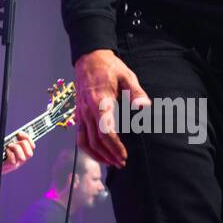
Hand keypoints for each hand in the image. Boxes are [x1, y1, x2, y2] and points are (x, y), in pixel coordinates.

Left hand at [1, 130, 34, 173]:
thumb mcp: (8, 147)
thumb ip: (14, 142)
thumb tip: (18, 134)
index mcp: (23, 154)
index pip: (32, 147)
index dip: (28, 138)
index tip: (19, 133)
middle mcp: (21, 161)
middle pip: (30, 154)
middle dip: (23, 144)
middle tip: (14, 141)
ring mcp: (16, 165)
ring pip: (22, 158)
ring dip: (16, 148)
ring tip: (9, 146)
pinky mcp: (9, 167)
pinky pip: (12, 160)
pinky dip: (9, 153)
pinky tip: (5, 151)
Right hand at [73, 49, 151, 169]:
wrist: (89, 58)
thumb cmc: (109, 68)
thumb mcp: (127, 76)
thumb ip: (136, 92)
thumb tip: (144, 107)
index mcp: (99, 101)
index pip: (105, 131)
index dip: (114, 147)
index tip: (124, 156)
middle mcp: (87, 110)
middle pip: (94, 141)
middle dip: (108, 155)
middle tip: (122, 163)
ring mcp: (80, 113)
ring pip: (84, 142)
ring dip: (97, 155)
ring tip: (110, 163)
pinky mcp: (78, 115)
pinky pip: (80, 136)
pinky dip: (88, 149)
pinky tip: (99, 154)